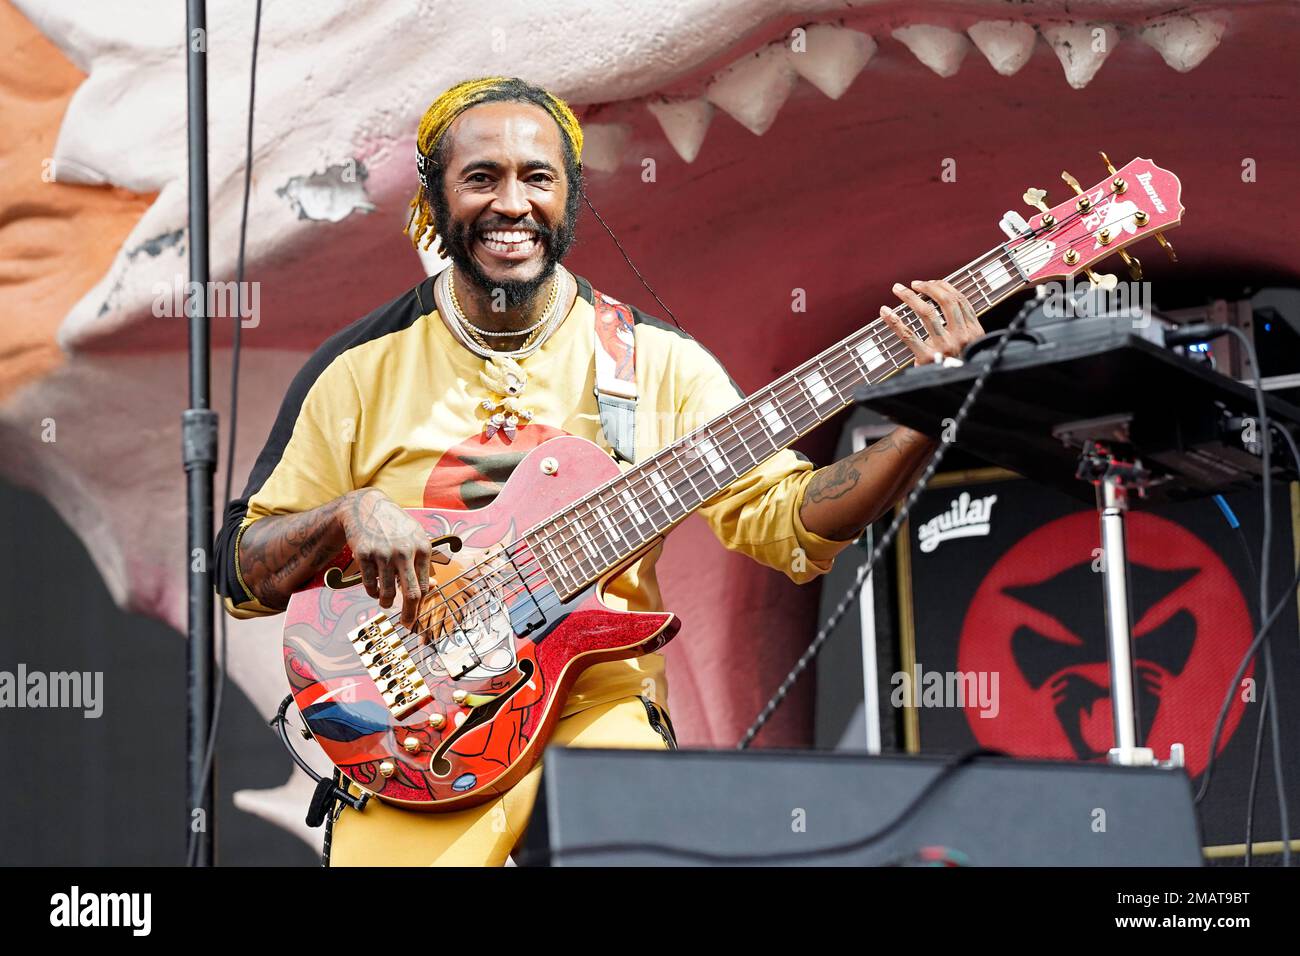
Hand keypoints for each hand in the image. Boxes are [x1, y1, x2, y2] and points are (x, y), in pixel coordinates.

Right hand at [339, 488, 432, 630]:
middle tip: (406, 625)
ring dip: (385, 602)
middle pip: (411, 594)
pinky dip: (372, 592)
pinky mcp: (364, 555)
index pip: (425, 586)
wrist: (366, 508)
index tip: (417, 616)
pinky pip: (369, 586)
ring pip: (387, 593)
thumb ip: (424, 563)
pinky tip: (374, 588)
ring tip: (385, 601)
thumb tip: (433, 588)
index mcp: (422, 548)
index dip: (421, 605)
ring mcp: (383, 553)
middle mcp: (404, 551)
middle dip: (409, 615)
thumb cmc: (395, 527)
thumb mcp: (416, 539)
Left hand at [879, 279, 984, 364]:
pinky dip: (894, 320)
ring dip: (910, 297)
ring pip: (927, 312)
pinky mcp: (927, 358)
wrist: (954, 393)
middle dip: (927, 288)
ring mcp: (945, 347)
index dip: (943, 287)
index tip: (929, 283)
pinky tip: (885, 312)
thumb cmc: (957, 367)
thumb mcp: (968, 346)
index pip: (960, 300)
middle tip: (913, 284)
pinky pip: (908, 334)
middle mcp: (962, 337)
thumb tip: (943, 299)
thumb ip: (961, 326)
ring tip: (898, 289)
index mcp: (974, 332)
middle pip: (945, 301)